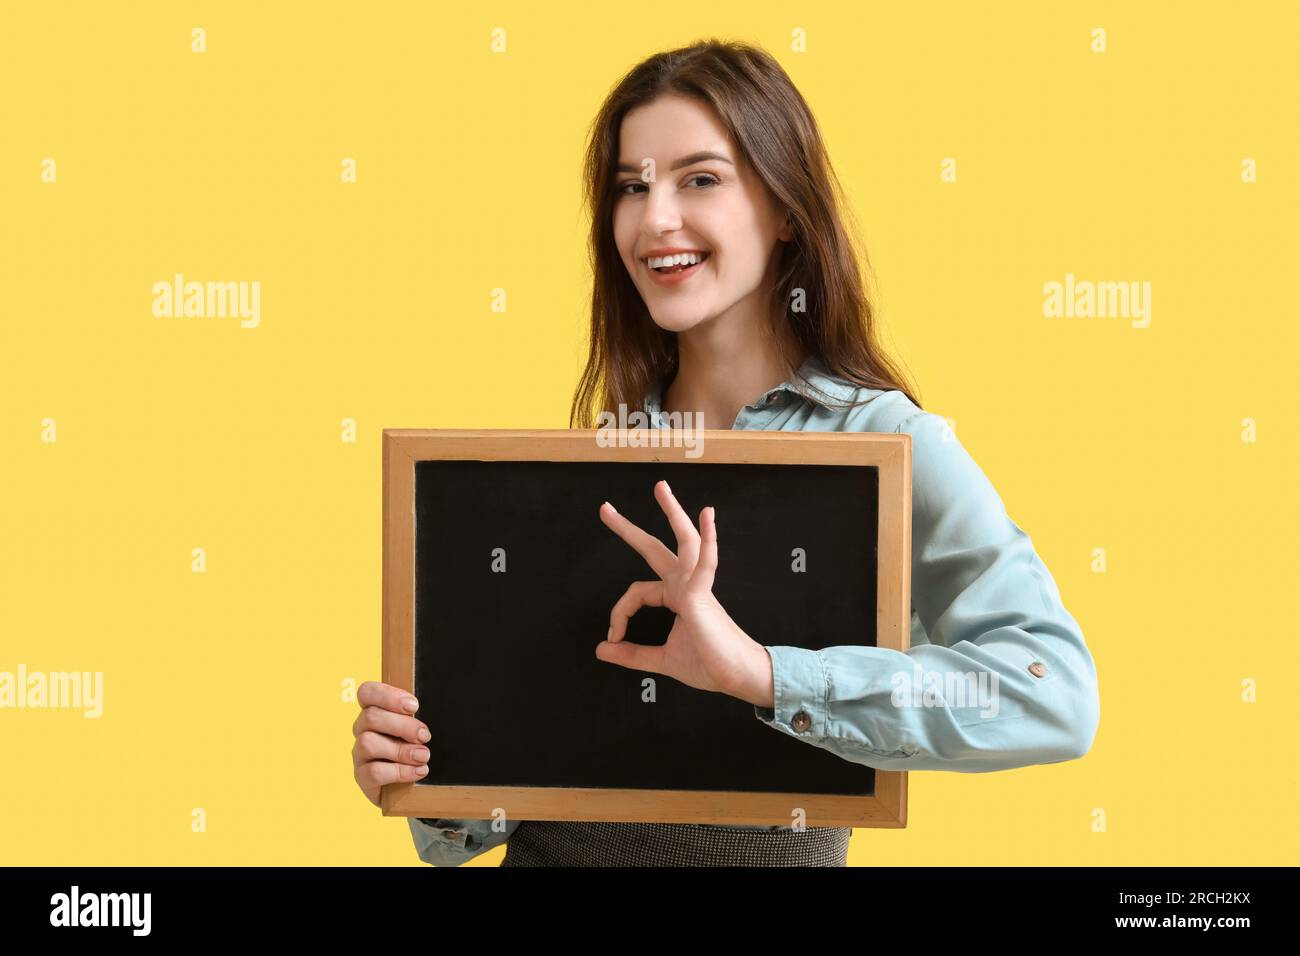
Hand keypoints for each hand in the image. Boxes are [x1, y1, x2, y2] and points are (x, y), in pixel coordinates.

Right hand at [351, 680, 432, 806]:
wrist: (408, 787)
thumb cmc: (415, 749)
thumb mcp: (417, 730)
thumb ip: (416, 720)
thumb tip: (425, 723)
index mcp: (374, 711)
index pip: (366, 692)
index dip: (388, 696)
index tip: (414, 706)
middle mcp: (362, 730)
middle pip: (371, 717)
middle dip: (403, 725)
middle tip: (425, 735)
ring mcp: (359, 754)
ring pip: (368, 743)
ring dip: (401, 750)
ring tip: (423, 756)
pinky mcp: (362, 777)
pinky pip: (374, 772)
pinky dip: (400, 772)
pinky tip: (419, 771)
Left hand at [596, 479, 774, 706]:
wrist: (736, 676)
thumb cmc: (708, 664)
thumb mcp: (661, 660)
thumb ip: (632, 654)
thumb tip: (601, 649)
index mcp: (677, 597)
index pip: (637, 592)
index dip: (619, 613)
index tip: (613, 638)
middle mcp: (685, 585)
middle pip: (656, 548)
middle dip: (630, 529)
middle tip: (606, 508)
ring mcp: (696, 587)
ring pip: (684, 542)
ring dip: (672, 513)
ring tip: (661, 488)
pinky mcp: (703, 596)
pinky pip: (705, 563)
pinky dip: (708, 539)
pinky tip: (707, 515)